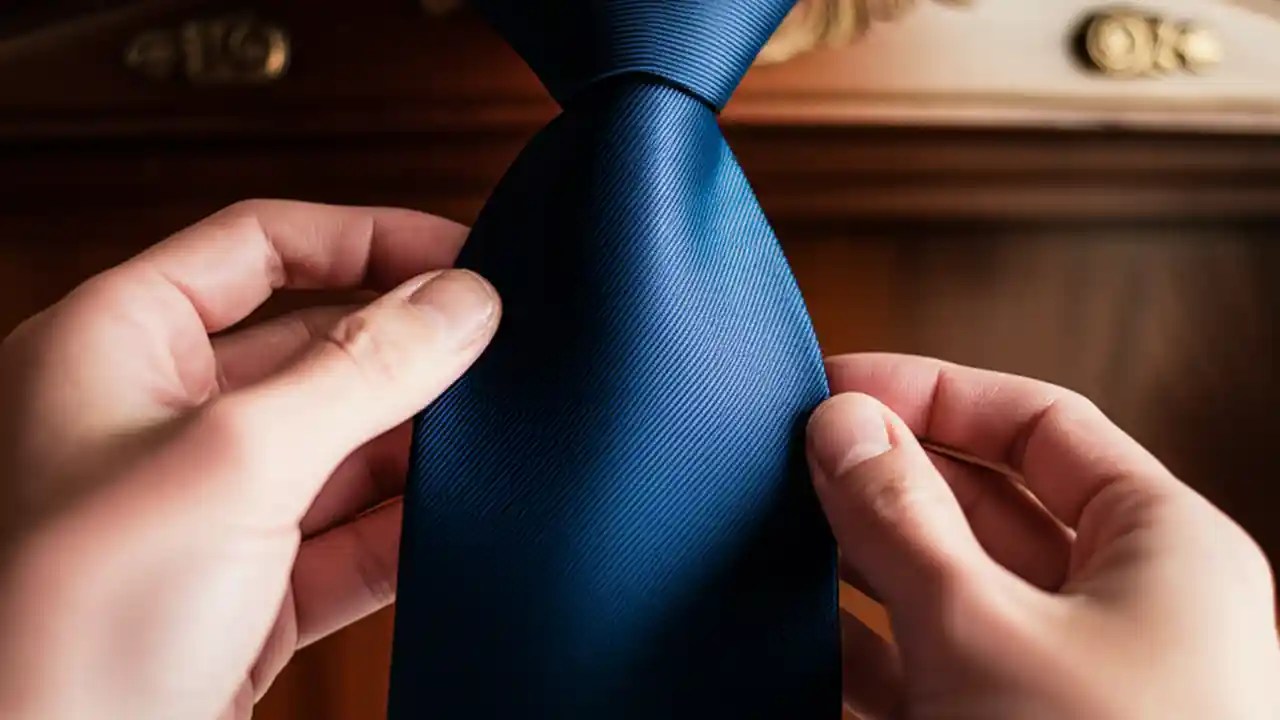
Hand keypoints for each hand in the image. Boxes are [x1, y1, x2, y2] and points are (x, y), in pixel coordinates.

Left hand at [0, 201, 499, 719]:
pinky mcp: (243, 592)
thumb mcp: (237, 462)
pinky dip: (404, 528)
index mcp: (114, 348)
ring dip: (418, 445)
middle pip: (313, 348)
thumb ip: (360, 370)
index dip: (366, 238)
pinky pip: (344, 536)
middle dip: (408, 353)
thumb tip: (462, 301)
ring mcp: (203, 510)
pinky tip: (462, 522)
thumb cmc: (73, 628)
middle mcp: (156, 421)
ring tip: (500, 439)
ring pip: (339, 446)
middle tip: (505, 353)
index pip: (258, 245)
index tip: (465, 256)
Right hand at [808, 353, 1279, 719]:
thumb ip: (901, 517)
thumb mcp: (982, 630)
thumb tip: (842, 422)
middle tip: (787, 456)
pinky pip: (925, 667)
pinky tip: (788, 633)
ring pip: (944, 586)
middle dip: (885, 474)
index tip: (832, 383)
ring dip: (860, 560)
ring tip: (772, 532)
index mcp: (1157, 548)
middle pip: (983, 501)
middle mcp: (1116, 607)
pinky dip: (860, 647)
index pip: (1037, 425)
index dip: (932, 391)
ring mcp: (1058, 682)